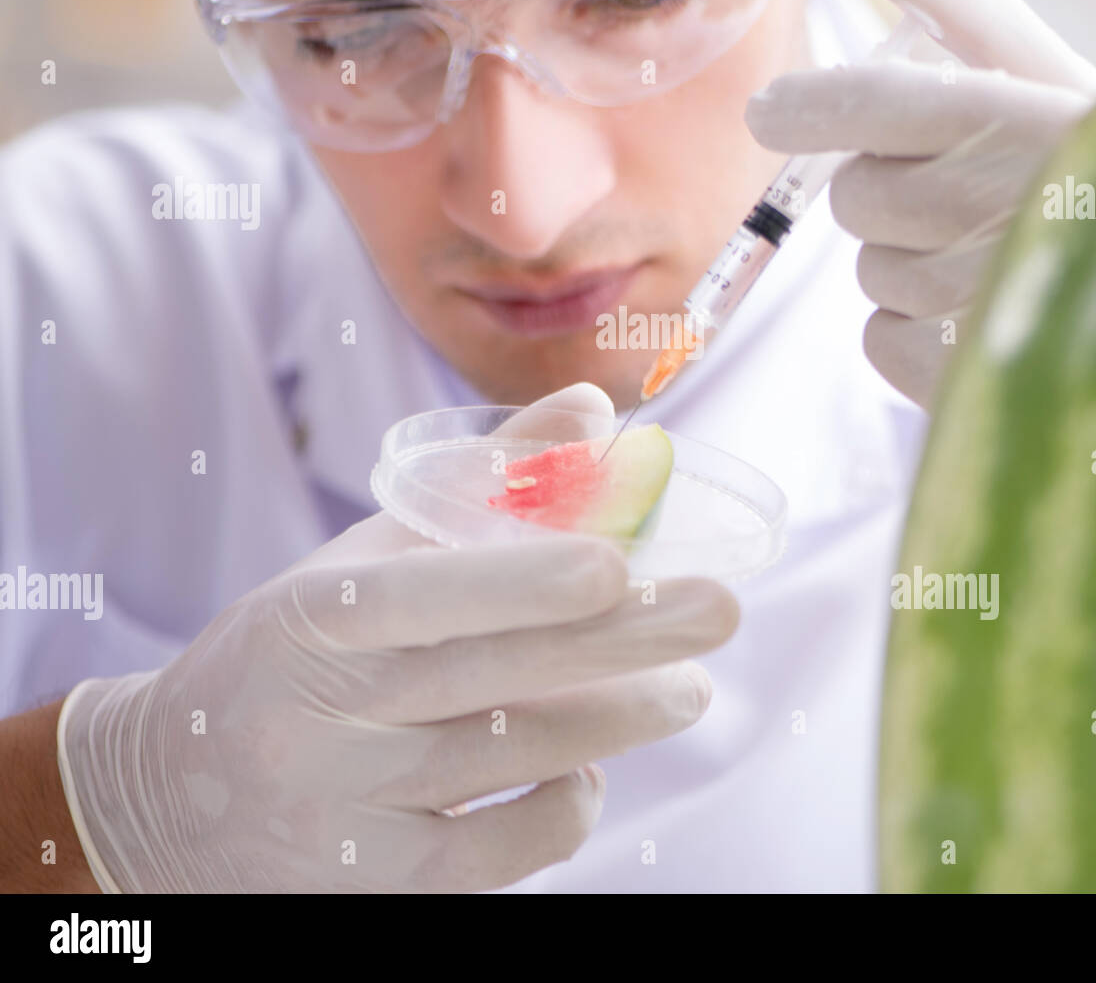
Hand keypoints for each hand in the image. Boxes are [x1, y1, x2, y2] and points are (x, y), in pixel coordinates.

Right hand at [57, 383, 738, 891]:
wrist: (177, 794)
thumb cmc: (298, 653)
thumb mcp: (364, 559)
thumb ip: (481, 483)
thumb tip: (592, 410)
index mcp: (312, 617)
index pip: (425, 596)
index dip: (520, 580)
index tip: (618, 559)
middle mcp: (321, 716)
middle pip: (491, 678)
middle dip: (620, 643)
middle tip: (718, 612)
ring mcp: (345, 811)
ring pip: (510, 763)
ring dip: (616, 719)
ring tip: (686, 689)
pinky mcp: (372, 885)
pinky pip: (498, 855)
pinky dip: (562, 806)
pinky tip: (591, 768)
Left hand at [745, 0, 1095, 407]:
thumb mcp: (1053, 82)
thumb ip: (968, 12)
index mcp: (1024, 120)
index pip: (880, 105)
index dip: (811, 108)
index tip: (767, 113)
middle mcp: (999, 205)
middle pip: (857, 196)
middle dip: (891, 191)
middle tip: (960, 197)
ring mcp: (977, 298)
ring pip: (871, 270)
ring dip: (910, 263)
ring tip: (989, 262)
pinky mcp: (961, 375)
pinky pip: (878, 339)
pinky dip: (910, 331)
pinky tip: (974, 319)